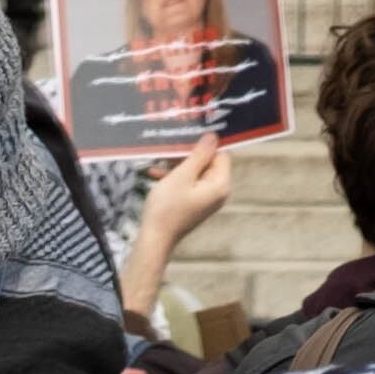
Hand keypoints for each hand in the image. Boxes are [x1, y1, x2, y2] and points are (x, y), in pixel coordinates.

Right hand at [124, 136, 234, 311]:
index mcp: (220, 184)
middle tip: (170, 144)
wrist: (154, 240)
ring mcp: (205, 198)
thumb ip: (199, 155)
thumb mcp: (182, 176)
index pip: (221, 154)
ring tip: (159, 158)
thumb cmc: (167, 209)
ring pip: (194, 172)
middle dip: (187, 153)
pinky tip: (154, 173)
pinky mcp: (193, 203)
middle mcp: (217, 191)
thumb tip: (213, 137)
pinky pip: (187, 183)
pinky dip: (173, 177)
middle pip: (207, 162)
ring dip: (176, 164)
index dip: (205, 144)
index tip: (188, 134)